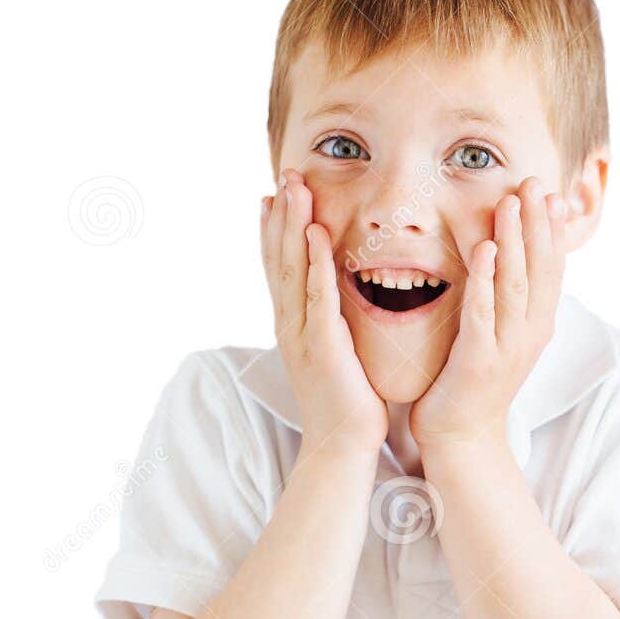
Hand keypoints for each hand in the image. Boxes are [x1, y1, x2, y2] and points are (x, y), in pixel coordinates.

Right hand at [261, 169, 386, 455]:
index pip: (278, 267)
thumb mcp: (333, 351)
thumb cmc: (346, 399)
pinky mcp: (323, 346)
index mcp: (292, 324)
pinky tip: (317, 235)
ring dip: (292, 226)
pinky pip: (319, 296)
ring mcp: (302, 334)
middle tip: (283, 174)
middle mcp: (289, 323)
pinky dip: (316, 263)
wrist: (343, 444)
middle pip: (279, 259)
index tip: (273, 193)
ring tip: (293, 188)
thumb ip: (330, 321)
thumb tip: (333, 296)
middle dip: (280, 214)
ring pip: (292, 269)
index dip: (273, 229)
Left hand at [411, 176, 566, 451]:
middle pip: (541, 269)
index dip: (553, 230)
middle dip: (538, 224)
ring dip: (516, 241)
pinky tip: (485, 250)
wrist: (462, 437)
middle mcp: (530, 334)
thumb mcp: (501, 335)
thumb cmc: (474, 381)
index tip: (550, 192)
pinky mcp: (479, 361)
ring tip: (511, 203)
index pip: (552, 268)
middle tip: (534, 183)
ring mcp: (508, 348)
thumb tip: (513, 257)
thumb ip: (509, 300)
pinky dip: (486, 280)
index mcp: (538, 325)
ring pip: (516, 285)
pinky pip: (484, 313)